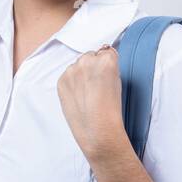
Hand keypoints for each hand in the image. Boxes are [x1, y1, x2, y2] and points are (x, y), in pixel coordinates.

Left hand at [57, 44, 125, 160]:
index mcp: (106, 59)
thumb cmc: (111, 111)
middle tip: (97, 86)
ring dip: (81, 75)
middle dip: (92, 67)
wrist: (97, 129)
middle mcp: (88, 61)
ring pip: (77, 65)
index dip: (107, 65)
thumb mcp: (119, 82)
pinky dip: (71, 83)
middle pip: (90, 56)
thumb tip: (102, 62)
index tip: (107, 75)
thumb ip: (109, 67)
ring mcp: (72, 70)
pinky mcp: (62, 80)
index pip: (106, 51)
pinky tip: (79, 97)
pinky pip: (67, 76)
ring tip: (88, 94)